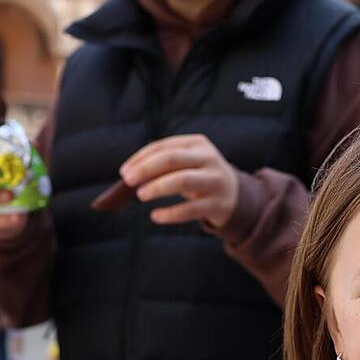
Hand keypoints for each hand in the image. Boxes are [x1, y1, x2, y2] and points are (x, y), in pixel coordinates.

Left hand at [119, 134, 239, 227]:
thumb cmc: (199, 176)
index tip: (124, 172)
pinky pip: (190, 210)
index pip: (164, 146)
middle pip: (173, 159)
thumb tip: (129, 175)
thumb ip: (163, 164)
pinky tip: (155, 216)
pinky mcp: (217, 204)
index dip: (141, 158)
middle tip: (129, 181)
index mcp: (197, 143)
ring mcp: (215, 181)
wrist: (234, 195)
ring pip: (183, 181)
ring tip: (141, 195)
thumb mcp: (187, 163)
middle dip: (147, 169)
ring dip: (158, 187)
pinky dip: (170, 214)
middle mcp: (208, 159)